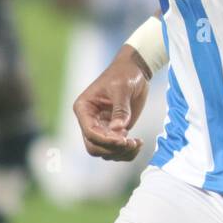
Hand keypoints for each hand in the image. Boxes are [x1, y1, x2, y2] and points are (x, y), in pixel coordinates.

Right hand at [72, 47, 149, 161]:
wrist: (135, 70)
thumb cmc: (124, 74)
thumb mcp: (122, 88)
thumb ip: (120, 109)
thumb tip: (118, 129)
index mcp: (84, 108)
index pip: (89, 132)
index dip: (105, 139)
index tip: (123, 139)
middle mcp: (90, 121)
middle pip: (94, 147)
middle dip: (112, 148)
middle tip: (130, 142)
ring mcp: (103, 128)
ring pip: (105, 152)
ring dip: (121, 152)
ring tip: (137, 143)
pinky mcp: (115, 131)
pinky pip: (117, 150)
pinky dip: (127, 152)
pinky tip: (139, 143)